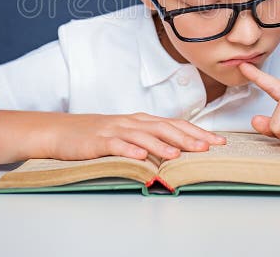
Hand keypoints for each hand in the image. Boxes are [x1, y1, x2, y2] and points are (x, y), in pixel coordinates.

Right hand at [43, 112, 226, 161]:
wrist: (61, 131)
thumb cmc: (96, 136)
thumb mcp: (126, 135)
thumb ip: (149, 140)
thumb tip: (179, 151)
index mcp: (141, 121)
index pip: (175, 124)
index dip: (198, 132)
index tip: (218, 141)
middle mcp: (132, 122)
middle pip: (164, 127)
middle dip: (188, 137)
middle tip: (207, 148)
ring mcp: (115, 130)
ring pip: (142, 135)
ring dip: (161, 145)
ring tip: (178, 154)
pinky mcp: (98, 141)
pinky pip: (116, 145)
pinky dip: (129, 150)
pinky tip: (141, 158)